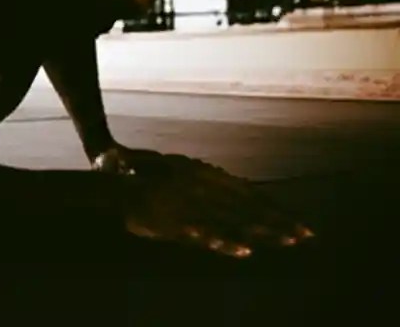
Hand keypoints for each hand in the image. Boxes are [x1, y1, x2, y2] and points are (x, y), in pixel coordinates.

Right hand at [100, 145, 314, 257]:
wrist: (115, 186)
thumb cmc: (145, 179)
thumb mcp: (178, 171)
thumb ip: (203, 178)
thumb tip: (228, 179)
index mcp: (206, 176)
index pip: (249, 194)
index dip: (274, 207)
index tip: (298, 220)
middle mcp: (205, 188)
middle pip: (250, 207)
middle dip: (280, 221)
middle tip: (308, 234)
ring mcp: (192, 205)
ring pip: (236, 220)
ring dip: (264, 231)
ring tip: (289, 241)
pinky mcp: (177, 222)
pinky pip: (206, 234)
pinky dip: (226, 242)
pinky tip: (245, 251)